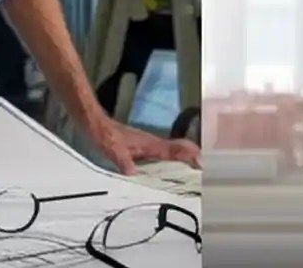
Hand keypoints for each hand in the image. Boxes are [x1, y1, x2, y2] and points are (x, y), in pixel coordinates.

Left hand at [86, 116, 201, 174]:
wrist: (95, 124)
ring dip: (186, 162)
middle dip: (196, 160)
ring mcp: (150, 146)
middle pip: (182, 150)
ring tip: (195, 177)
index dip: (193, 157)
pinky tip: (169, 174)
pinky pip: (164, 156)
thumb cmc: (105, 135)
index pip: (179, 149)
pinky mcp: (143, 149)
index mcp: (151, 144)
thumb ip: (124, 161)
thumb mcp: (113, 149)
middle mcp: (154, 144)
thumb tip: (133, 174)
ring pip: (175, 153)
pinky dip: (173, 163)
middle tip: (207, 175)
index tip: (204, 167)